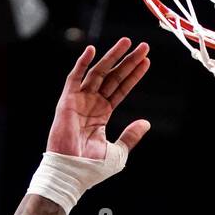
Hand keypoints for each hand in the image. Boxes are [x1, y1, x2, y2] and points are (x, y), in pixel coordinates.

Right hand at [47, 38, 151, 159]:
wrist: (73, 172)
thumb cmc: (92, 166)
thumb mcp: (119, 152)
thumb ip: (131, 135)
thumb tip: (146, 123)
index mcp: (102, 114)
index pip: (121, 89)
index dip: (133, 75)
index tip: (147, 62)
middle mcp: (91, 103)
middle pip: (112, 76)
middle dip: (127, 61)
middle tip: (143, 46)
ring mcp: (79, 101)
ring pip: (98, 72)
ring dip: (112, 56)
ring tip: (127, 42)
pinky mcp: (67, 101)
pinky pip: (74, 78)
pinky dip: (82, 63)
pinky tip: (92, 50)